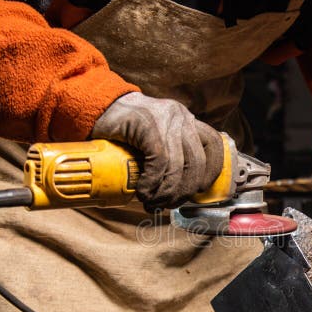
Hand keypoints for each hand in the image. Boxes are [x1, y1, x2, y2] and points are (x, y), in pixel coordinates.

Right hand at [91, 92, 223, 210]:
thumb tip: (182, 193)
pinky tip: (143, 191)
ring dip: (166, 191)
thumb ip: (171, 157)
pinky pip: (159, 161)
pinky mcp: (148, 124)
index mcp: (187, 121)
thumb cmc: (126, 131)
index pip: (214, 145)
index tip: (197, 190)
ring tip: (152, 201)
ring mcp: (165, 119)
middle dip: (184, 191)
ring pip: (178, 165)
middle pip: (197, 161)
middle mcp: (181, 117)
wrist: (98, 107)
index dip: (211, 171)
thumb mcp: (156, 141)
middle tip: (168, 203)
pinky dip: (152, 182)